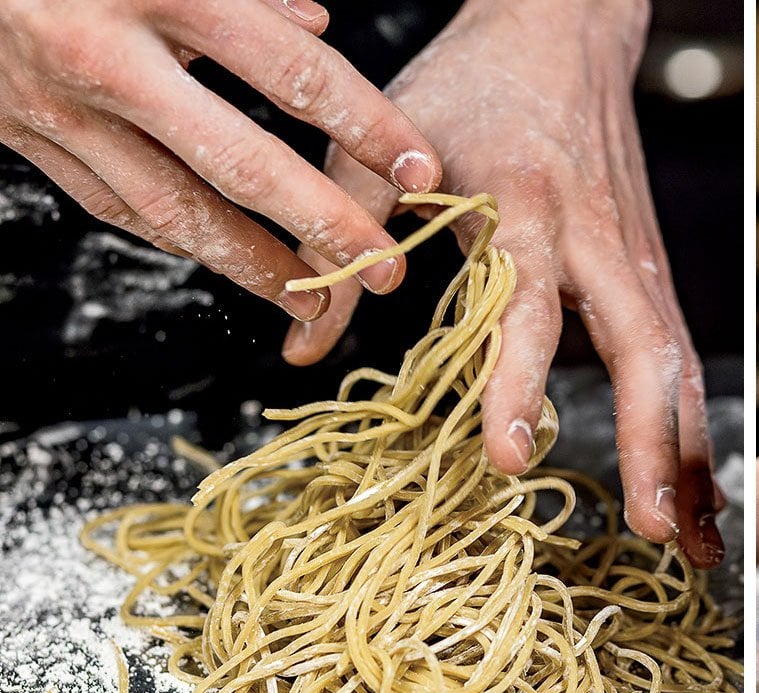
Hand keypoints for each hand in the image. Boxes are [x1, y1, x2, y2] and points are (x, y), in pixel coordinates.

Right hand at [0, 0, 440, 319]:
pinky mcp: (18, 134)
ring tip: (315, 297)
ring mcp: (56, 103)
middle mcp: (107, 55)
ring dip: (254, 264)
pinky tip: (227, 259)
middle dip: (324, 225)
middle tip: (386, 268)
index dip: (366, 126)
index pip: (292, 73)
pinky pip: (115, 205)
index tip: (419, 168)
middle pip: (241, 163)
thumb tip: (318, 29)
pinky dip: (179, 238)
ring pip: (173, 209)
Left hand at [281, 0, 726, 567]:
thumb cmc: (471, 85)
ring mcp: (639, 256)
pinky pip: (682, 358)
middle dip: (650, 444)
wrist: (561, 32)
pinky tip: (698, 489)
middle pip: (644, 349)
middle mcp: (598, 237)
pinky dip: (693, 428)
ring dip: (690, 453)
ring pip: (680, 364)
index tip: (511, 457)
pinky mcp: (654, 270)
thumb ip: (341, 242)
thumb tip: (299, 350)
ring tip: (694, 543)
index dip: (519, 382)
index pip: (530, 305)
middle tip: (649, 531)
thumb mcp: (383, 146)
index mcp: (526, 203)